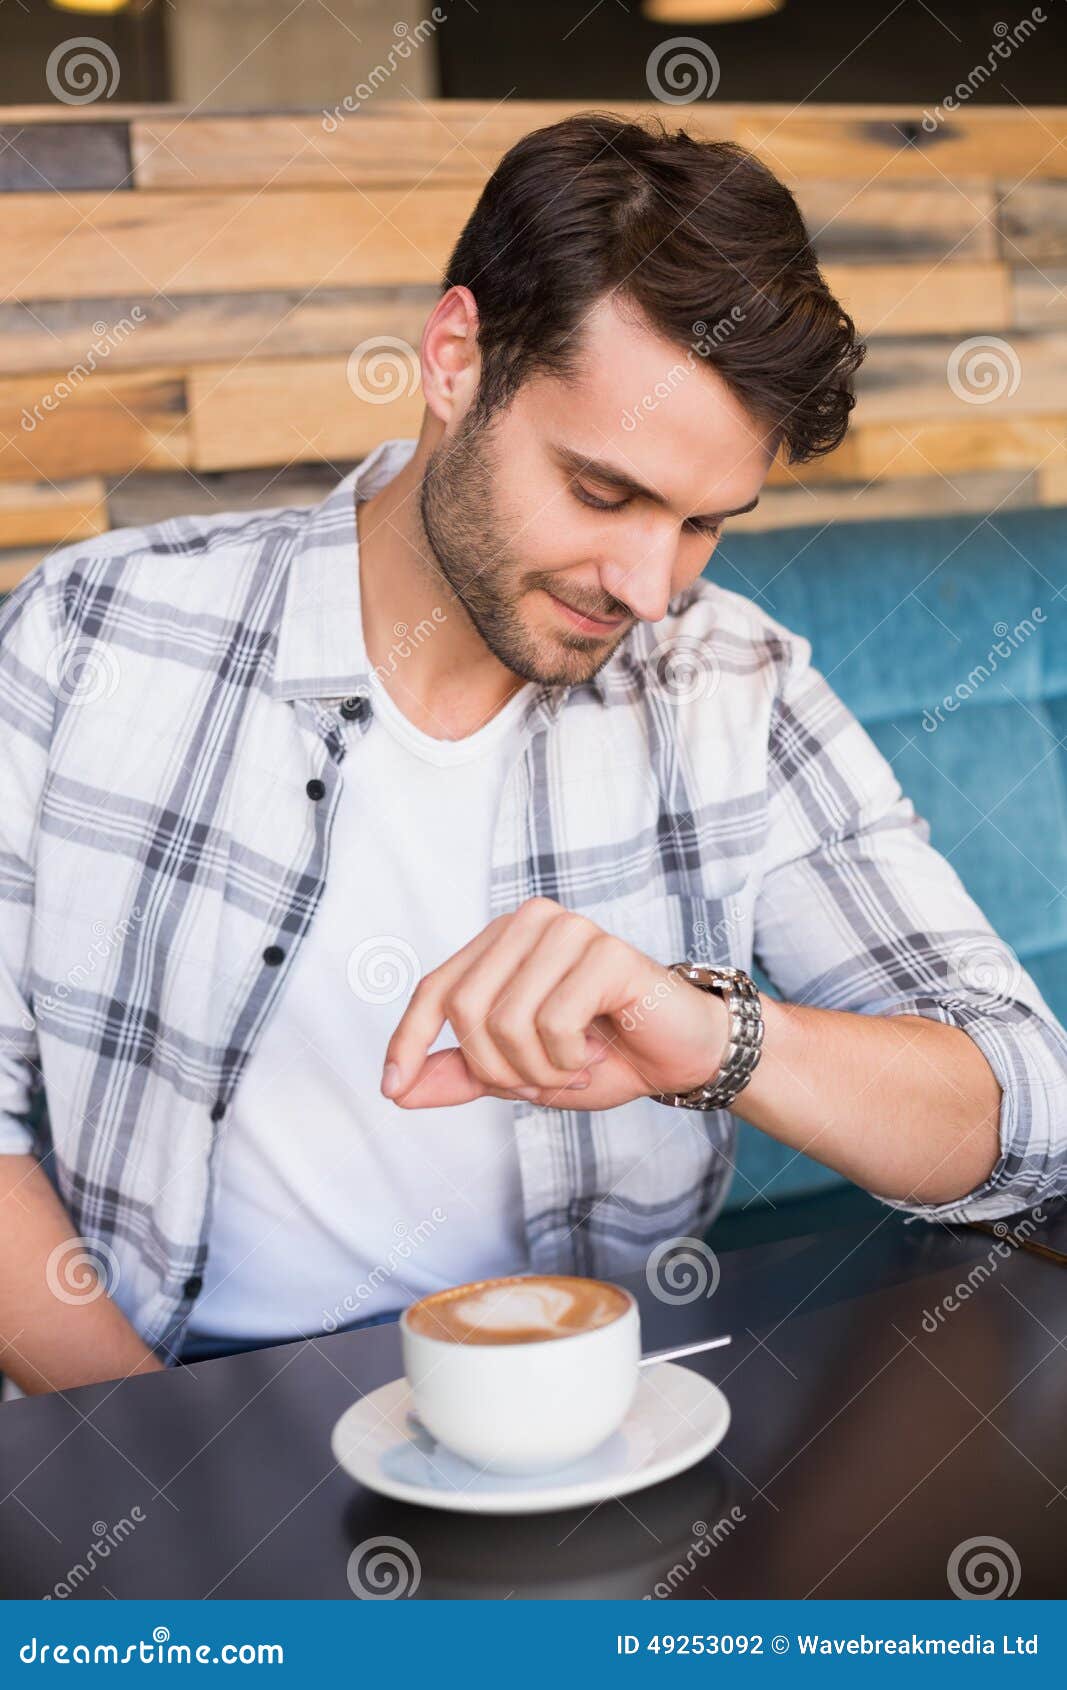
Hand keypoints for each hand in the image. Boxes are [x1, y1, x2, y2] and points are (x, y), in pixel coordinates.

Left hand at [380, 897, 725, 1109]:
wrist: (680, 1056)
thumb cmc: (603, 1055)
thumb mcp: (520, 1074)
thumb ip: (462, 1075)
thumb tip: (397, 1090)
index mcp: (500, 942)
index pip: (435, 988)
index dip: (409, 1040)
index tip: (393, 1089)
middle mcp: (528, 922)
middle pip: (466, 1009)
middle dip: (498, 1069)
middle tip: (541, 1082)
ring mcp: (568, 930)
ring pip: (507, 1020)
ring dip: (538, 1069)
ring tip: (573, 1066)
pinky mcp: (605, 951)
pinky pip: (555, 1022)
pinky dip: (569, 1058)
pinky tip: (597, 1051)